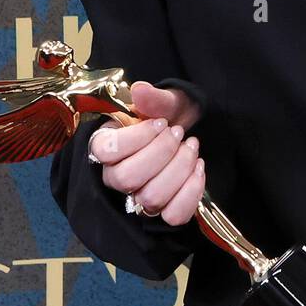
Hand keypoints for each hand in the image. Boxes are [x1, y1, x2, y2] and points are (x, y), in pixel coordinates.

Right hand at [91, 81, 205, 225]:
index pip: (106, 151)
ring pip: (152, 197)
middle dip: (161, 153)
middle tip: (179, 133)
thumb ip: (154, 98)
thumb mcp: (166, 102)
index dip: (137, 138)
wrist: (190, 134)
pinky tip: (198, 168)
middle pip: (127, 178)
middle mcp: (116, 177)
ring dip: (179, 168)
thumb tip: (140, 90)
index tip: (161, 123)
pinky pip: (173, 215)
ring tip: (191, 146)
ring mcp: (137, 198)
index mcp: (107, 146)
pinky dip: (191, 191)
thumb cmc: (170, 118)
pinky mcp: (162, 214)